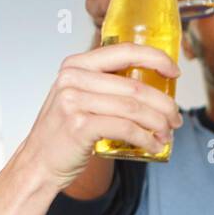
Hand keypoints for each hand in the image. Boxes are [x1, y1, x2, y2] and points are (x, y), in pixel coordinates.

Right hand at [17, 44, 181, 192]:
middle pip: (135, 86)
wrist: (38, 163)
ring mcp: (74, 101)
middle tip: (175, 117)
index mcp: (75, 65)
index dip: (156, 58)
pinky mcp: (80, 125)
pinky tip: (153, 146)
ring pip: (134, 108)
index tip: (174, 72)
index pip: (124, 51)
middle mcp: (72, 79)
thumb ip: (103, 85)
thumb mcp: (76, 98)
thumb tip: (151, 86)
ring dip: (159, 123)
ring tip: (167, 132)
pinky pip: (126, 128)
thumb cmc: (62, 133)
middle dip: (164, 103)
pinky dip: (146, 139)